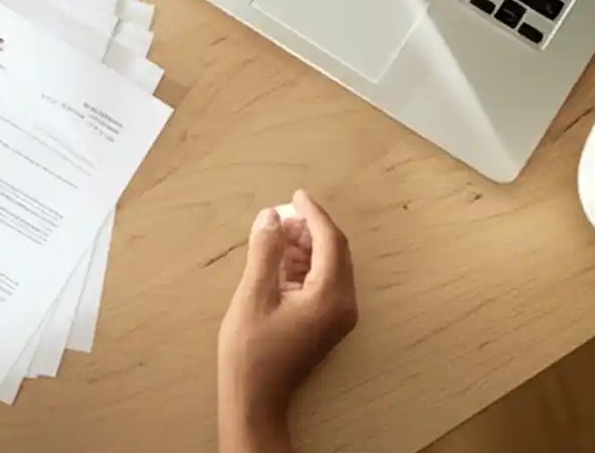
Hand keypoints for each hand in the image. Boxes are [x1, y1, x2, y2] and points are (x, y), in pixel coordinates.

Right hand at [217, 191, 357, 452]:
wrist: (255, 399)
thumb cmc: (251, 351)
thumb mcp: (253, 295)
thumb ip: (264, 252)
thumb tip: (271, 215)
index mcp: (330, 297)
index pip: (331, 242)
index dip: (313, 214)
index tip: (295, 195)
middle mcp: (344, 305)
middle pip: (336, 252)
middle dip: (309, 229)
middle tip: (279, 217)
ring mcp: (338, 316)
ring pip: (330, 266)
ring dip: (305, 247)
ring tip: (274, 236)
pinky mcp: (327, 323)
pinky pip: (323, 283)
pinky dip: (304, 266)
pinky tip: (279, 261)